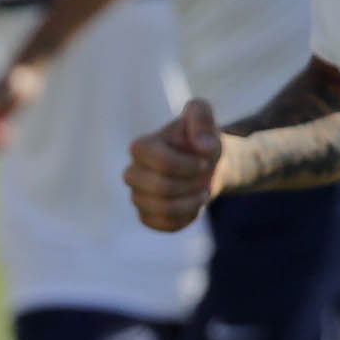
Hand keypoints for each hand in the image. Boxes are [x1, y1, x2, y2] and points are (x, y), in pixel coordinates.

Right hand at [124, 98, 225, 233]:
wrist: (206, 165)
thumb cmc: (200, 139)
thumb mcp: (204, 115)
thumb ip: (201, 114)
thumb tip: (202, 146)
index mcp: (141, 147)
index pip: (160, 162)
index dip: (187, 165)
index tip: (203, 160)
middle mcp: (133, 173)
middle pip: (159, 188)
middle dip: (189, 184)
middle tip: (202, 177)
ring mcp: (137, 197)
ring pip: (162, 210)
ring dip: (192, 202)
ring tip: (203, 192)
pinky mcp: (146, 216)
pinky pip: (164, 225)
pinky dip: (186, 217)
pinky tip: (194, 205)